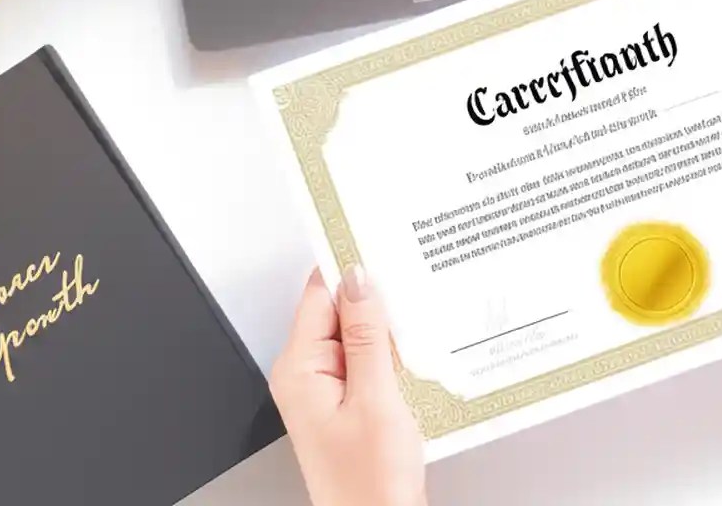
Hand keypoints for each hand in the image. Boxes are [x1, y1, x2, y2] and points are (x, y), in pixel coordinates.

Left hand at [271, 267, 425, 505]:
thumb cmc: (370, 484)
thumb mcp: (376, 400)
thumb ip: (368, 335)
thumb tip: (359, 280)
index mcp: (299, 368)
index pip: (321, 294)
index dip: (350, 266)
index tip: (378, 239)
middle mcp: (306, 375)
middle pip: (341, 311)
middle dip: (378, 297)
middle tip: (416, 281)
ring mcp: (328, 389)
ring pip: (360, 335)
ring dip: (390, 328)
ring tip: (422, 326)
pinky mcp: (350, 402)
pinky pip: (369, 361)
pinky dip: (394, 354)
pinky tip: (416, 357)